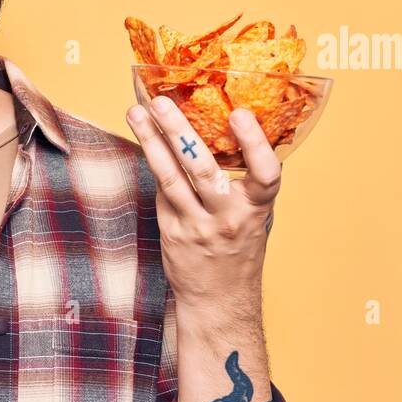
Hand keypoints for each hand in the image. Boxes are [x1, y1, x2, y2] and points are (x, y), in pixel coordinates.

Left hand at [125, 95, 279, 313]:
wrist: (220, 300)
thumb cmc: (237, 248)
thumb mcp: (252, 216)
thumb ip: (241, 182)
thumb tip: (219, 128)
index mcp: (256, 209)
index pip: (265, 175)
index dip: (255, 144)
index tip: (240, 113)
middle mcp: (228, 218)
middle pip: (203, 169)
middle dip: (179, 132)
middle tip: (160, 102)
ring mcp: (197, 227)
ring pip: (171, 178)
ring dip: (151, 142)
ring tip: (136, 113)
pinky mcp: (173, 233)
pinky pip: (162, 193)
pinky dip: (153, 163)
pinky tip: (143, 139)